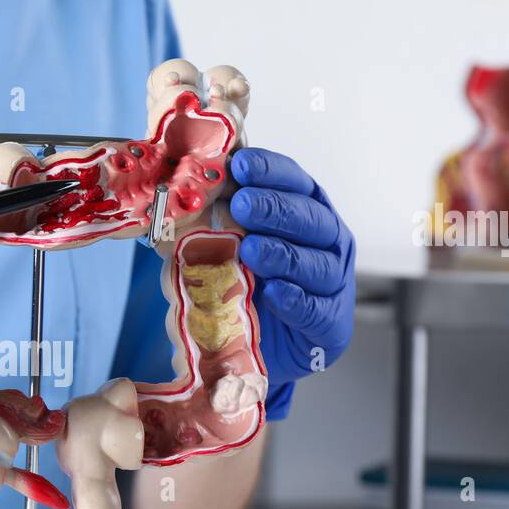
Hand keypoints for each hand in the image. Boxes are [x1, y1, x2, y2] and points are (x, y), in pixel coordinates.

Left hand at [228, 148, 355, 419]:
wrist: (263, 345)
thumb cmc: (249, 286)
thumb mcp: (229, 247)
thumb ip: (215, 220)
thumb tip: (176, 194)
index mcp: (305, 211)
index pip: (294, 181)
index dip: (270, 170)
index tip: (240, 164)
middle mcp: (326, 241)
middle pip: (309, 218)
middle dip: (274, 208)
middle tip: (242, 204)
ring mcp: (333, 282)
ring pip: (315, 262)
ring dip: (282, 253)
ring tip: (251, 249)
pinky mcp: (331, 323)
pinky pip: (315, 309)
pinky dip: (295, 300)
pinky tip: (274, 293)